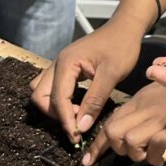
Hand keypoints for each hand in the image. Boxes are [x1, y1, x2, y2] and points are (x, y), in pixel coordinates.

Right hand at [30, 23, 142, 141]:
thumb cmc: (121, 46)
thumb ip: (95, 100)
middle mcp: (57, 63)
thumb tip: (82, 126)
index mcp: (66, 63)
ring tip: (77, 113)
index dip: (66, 120)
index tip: (77, 137)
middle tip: (77, 123)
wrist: (125, 28)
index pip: (57, 99)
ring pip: (42, 91)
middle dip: (55, 114)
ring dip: (54, 106)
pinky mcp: (66, 67)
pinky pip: (52, 86)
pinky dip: (60, 99)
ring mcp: (60, 64)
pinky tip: (78, 104)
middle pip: (40, 96)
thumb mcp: (111, 74)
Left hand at [82, 82, 165, 165]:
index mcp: (142, 98)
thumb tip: (135, 123)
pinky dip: (153, 158)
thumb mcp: (165, 95)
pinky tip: (161, 158)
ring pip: (130, 140)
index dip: (97, 143)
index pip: (111, 120)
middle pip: (113, 131)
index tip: (88, 160)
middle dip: (114, 149)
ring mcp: (161, 117)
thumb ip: (149, 105)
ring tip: (147, 155)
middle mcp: (147, 106)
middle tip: (130, 155)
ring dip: (134, 154)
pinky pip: (154, 146)